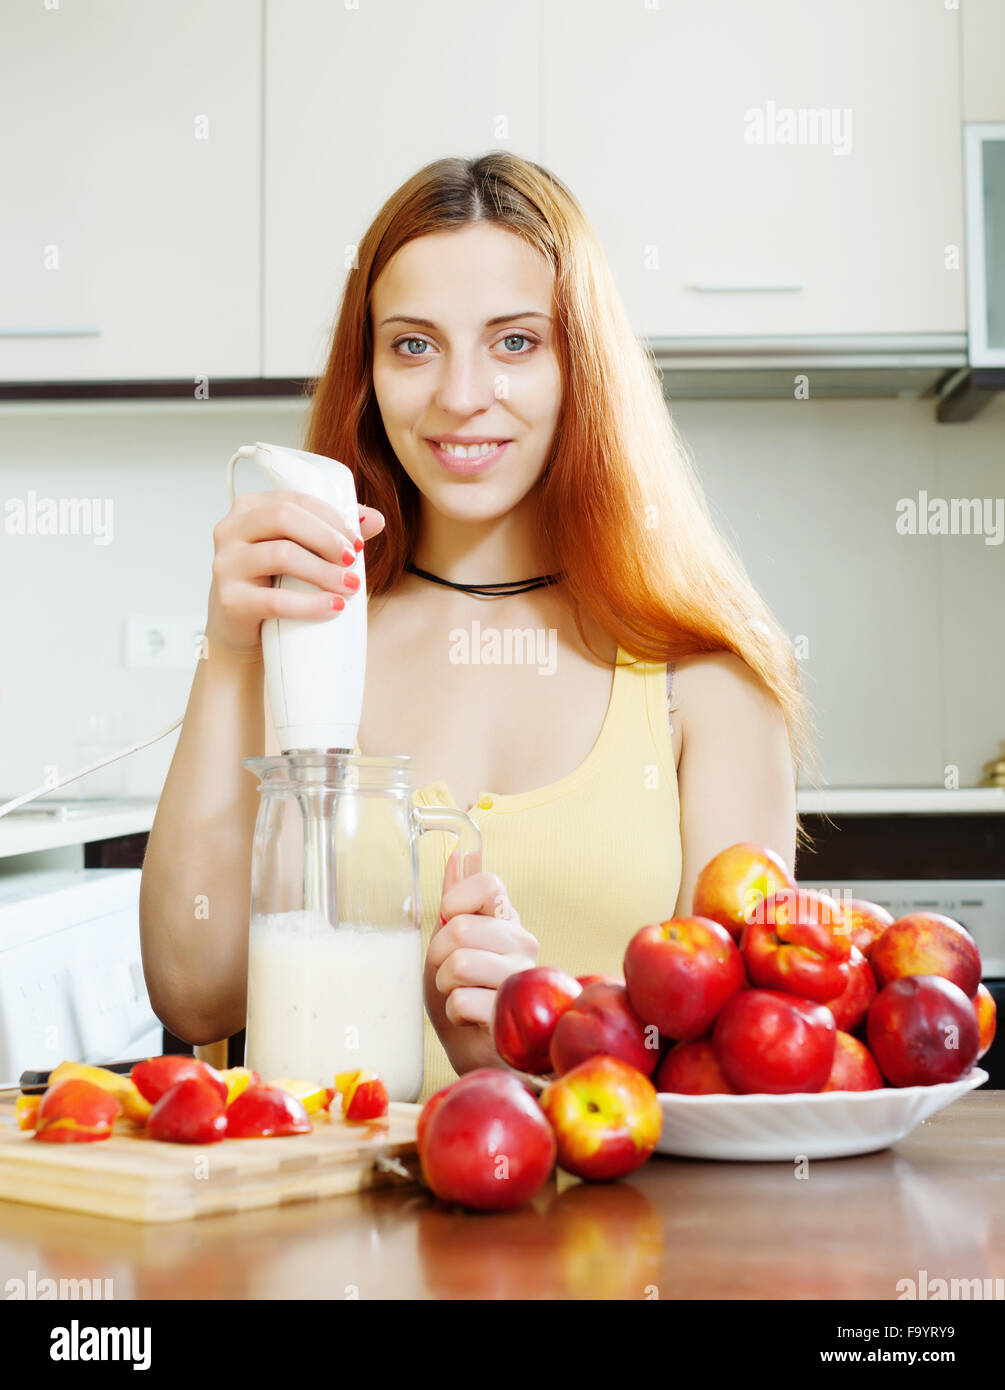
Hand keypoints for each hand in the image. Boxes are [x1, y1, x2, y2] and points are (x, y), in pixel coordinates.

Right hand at [205, 487, 385, 662]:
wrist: (244, 633)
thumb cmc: (273, 585)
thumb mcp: (302, 553)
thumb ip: (334, 532)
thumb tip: (376, 519)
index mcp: (249, 509)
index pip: (295, 500)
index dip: (332, 518)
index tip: (357, 540)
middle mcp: (230, 529)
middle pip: (284, 518)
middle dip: (327, 539)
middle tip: (353, 560)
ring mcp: (225, 564)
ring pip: (281, 555)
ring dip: (324, 571)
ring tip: (349, 586)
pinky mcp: (230, 600)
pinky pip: (275, 600)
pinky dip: (310, 604)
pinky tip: (333, 607)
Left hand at [426, 846, 538, 1029]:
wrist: (471, 1046)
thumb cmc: (461, 989)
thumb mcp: (450, 940)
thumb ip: (457, 899)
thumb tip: (461, 853)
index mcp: (507, 919)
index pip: (488, 883)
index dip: (456, 899)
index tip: (448, 920)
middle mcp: (523, 942)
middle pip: (460, 928)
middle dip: (438, 954)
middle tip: (448, 972)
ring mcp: (523, 977)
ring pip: (459, 964)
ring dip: (445, 985)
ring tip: (459, 993)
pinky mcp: (513, 1012)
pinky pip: (461, 1001)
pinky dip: (454, 1012)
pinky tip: (470, 1017)